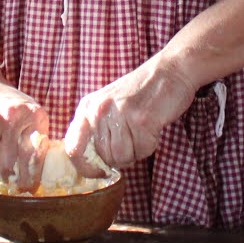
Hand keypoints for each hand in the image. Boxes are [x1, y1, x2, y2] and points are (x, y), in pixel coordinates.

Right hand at [0, 70, 48, 189]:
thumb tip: (36, 178)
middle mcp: (14, 116)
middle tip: (9, 179)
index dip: (31, 177)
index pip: (35, 155)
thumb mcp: (29, 116)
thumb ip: (34, 140)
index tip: (29, 188)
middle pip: (11, 164)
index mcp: (34, 115)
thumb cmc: (6, 105)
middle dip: (10, 176)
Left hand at [63, 54, 200, 174]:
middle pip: (104, 158)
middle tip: (133, 137)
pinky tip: (153, 127)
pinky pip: (142, 151)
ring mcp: (119, 115)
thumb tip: (94, 165)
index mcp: (87, 108)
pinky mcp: (141, 121)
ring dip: (136, 151)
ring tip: (143, 130)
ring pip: (122, 157)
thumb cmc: (141, 91)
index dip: (85, 168)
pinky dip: (150, 145)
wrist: (170, 70)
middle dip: (121, 156)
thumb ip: (96, 129)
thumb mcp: (108, 105)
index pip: (73, 149)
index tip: (99, 172)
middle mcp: (99, 111)